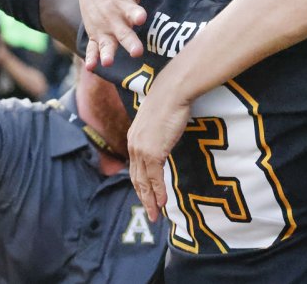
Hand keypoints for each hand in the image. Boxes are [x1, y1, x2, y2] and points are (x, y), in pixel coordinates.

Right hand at [78, 0, 150, 66]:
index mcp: (125, 6)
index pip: (132, 11)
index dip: (137, 14)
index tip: (141, 18)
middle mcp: (114, 20)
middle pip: (124, 33)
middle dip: (130, 42)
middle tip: (137, 52)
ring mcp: (103, 29)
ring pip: (106, 44)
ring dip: (107, 53)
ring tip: (108, 62)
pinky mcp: (94, 35)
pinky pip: (92, 48)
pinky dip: (91, 57)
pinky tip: (91, 68)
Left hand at [127, 74, 191, 221]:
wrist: (173, 91)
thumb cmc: (170, 100)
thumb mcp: (159, 118)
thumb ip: (157, 131)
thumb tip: (164, 135)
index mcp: (133, 137)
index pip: (135, 167)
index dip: (140, 184)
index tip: (146, 196)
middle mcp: (134, 145)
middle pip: (137, 179)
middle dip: (143, 198)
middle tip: (150, 213)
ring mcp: (142, 150)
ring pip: (144, 182)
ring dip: (150, 200)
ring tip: (155, 214)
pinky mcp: (153, 152)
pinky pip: (154, 179)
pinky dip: (158, 193)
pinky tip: (162, 203)